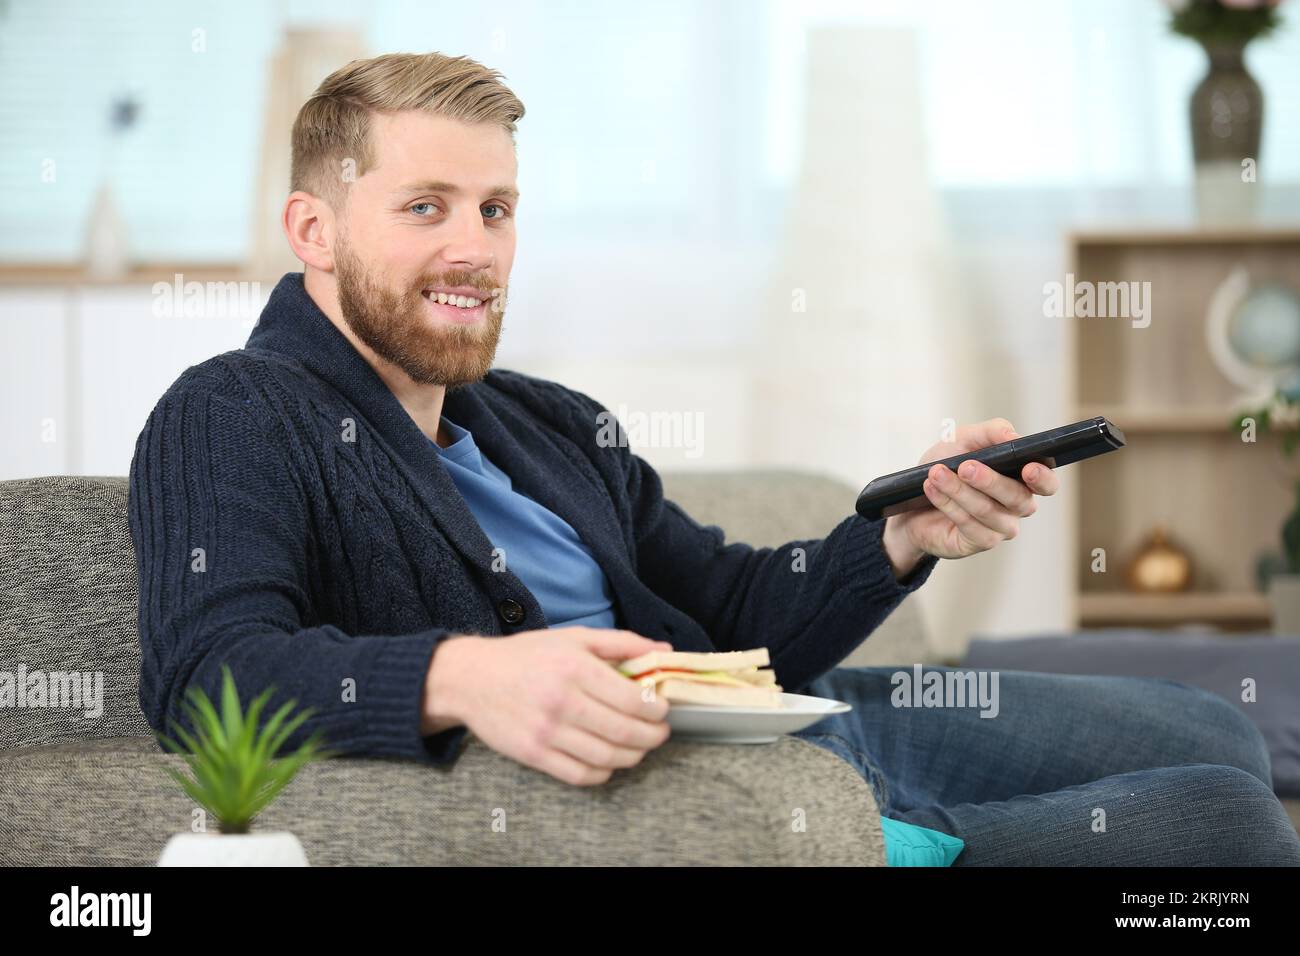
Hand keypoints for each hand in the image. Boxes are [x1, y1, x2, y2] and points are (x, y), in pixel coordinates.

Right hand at [426, 627, 673, 786]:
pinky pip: (580, 775)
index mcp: (576, 668)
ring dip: (634, 757)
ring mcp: (547, 732)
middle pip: (625, 732)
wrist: (470, 678)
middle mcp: (562, 701)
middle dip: (653, 736)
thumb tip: (664, 652)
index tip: (663, 709)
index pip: (634, 699)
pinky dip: (603, 773)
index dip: (657, 709)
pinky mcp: (533, 755)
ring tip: (640, 748)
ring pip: (607, 757)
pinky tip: (610, 762)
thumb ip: (622, 643)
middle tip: (660, 732)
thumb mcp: (574, 637)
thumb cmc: (526, 655)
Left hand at [882, 418, 1058, 567]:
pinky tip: (932, 489)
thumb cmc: (946, 466)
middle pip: (1017, 498)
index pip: (1046, 483)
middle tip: (965, 466)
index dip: (1042, 478)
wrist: (913, 498)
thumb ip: (990, 432)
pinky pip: (968, 524)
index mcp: (1022, 479)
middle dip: (989, 480)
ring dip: (959, 490)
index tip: (1029, 468)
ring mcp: (1001, 527)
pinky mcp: (979, 542)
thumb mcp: (963, 440)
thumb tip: (1013, 436)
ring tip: (936, 474)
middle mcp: (1018, 506)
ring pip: (988, 511)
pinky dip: (948, 504)